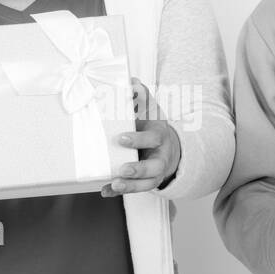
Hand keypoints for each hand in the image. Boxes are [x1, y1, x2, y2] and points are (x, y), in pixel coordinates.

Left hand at [102, 78, 181, 195]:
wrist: (168, 148)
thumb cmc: (153, 127)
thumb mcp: (151, 111)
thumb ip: (142, 97)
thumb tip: (132, 81)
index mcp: (159, 136)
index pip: (152, 138)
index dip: (138, 139)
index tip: (121, 138)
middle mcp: (160, 156)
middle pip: (153, 166)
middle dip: (138, 169)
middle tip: (122, 169)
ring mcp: (154, 173)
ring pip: (147, 183)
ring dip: (130, 186)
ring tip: (115, 184)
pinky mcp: (145, 182)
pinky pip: (134, 190)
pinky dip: (119, 192)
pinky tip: (106, 190)